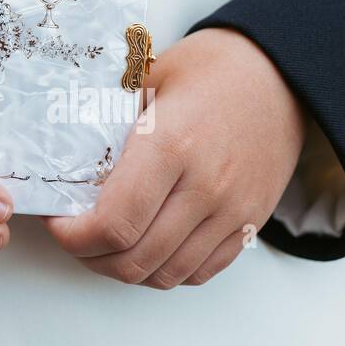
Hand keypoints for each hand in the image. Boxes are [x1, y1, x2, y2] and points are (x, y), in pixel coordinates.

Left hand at [45, 27, 305, 286]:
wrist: (284, 75)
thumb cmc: (213, 70)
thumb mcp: (149, 77)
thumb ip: (107, 119)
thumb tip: (63, 156)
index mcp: (171, 147)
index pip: (113, 224)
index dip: (75, 237)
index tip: (60, 222)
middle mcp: (205, 188)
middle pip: (134, 260)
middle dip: (92, 258)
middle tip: (77, 236)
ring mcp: (232, 212)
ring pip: (165, 275)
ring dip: (126, 270)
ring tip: (108, 245)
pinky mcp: (249, 224)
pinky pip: (199, 272)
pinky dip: (166, 270)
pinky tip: (149, 246)